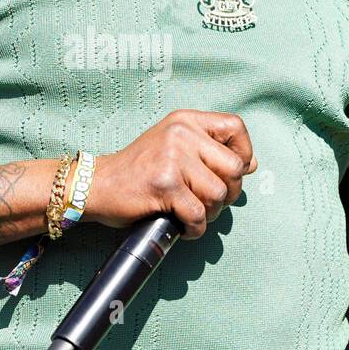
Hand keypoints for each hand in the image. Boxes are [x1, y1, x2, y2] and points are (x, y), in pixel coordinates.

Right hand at [84, 109, 257, 238]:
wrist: (97, 185)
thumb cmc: (138, 170)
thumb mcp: (173, 147)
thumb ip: (210, 151)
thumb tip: (252, 164)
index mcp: (185, 121)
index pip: (236, 127)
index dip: (244, 152)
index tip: (232, 173)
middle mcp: (181, 134)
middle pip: (234, 167)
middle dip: (229, 192)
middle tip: (210, 202)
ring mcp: (172, 158)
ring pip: (218, 194)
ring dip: (210, 213)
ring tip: (192, 214)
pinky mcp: (164, 185)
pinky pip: (198, 214)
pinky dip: (195, 229)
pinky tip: (184, 227)